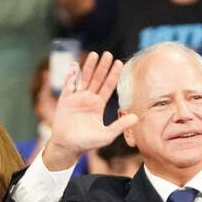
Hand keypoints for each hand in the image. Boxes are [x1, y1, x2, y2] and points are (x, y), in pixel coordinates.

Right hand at [44, 52, 137, 166]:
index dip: (113, 75)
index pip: (107, 86)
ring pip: (84, 79)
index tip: (119, 63)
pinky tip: (75, 65)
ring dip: (89, 67)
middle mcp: (88, 99)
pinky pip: (68, 85)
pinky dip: (71, 75)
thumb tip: (136, 117)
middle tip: (108, 54)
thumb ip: (120, 125)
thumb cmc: (87, 143)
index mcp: (98, 105)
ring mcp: (76, 98)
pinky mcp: (65, 100)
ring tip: (94, 54)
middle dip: (102, 67)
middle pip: (97, 79)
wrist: (68, 147)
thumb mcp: (107, 135)